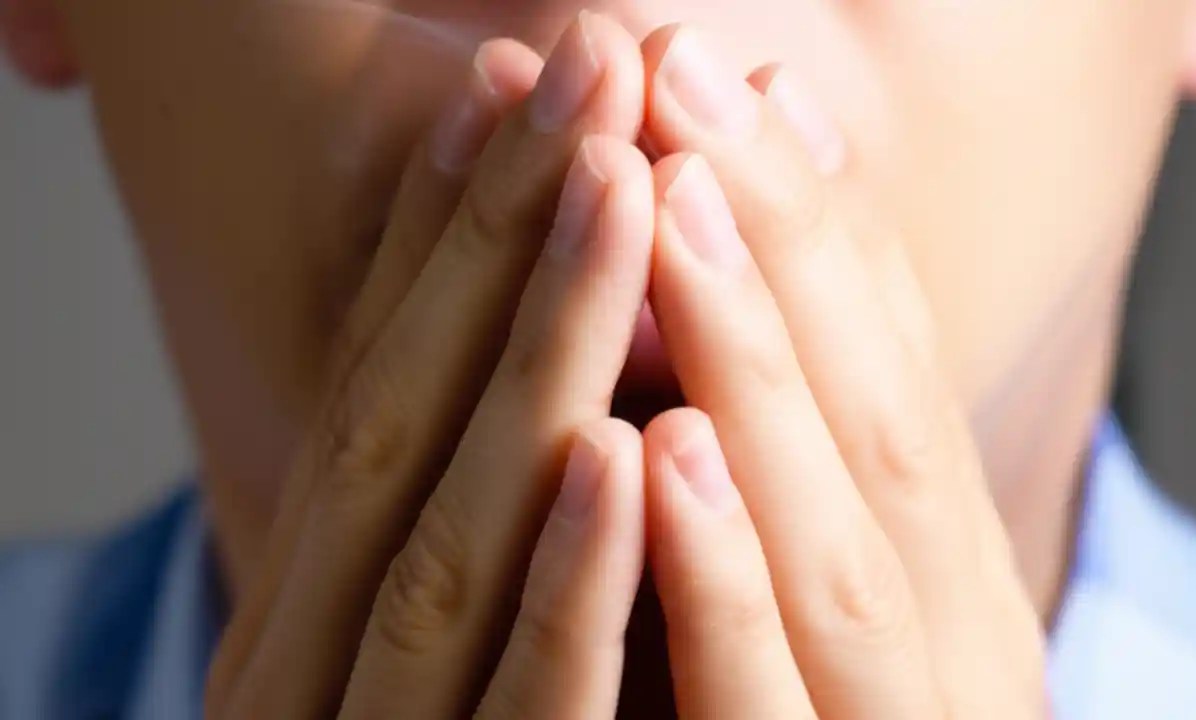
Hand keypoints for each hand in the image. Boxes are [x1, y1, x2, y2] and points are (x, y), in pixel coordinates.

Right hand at [205, 14, 656, 717]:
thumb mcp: (440, 633)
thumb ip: (477, 511)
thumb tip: (561, 355)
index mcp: (306, 601)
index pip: (377, 386)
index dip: (437, 230)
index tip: (508, 89)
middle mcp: (310, 656)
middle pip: (405, 420)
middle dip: (497, 234)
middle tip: (587, 68)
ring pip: (453, 532)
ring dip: (540, 346)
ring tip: (613, 182)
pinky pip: (526, 699)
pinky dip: (569, 571)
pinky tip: (614, 445)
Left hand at [638, 25, 1048, 717]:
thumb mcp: (815, 602)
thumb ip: (789, 479)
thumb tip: (709, 319)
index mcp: (954, 596)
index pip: (899, 390)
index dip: (831, 233)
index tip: (751, 91)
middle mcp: (954, 657)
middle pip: (881, 433)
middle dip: (787, 243)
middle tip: (686, 73)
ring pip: (841, 553)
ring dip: (757, 362)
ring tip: (676, 197)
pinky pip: (762, 709)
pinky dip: (719, 575)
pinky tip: (660, 447)